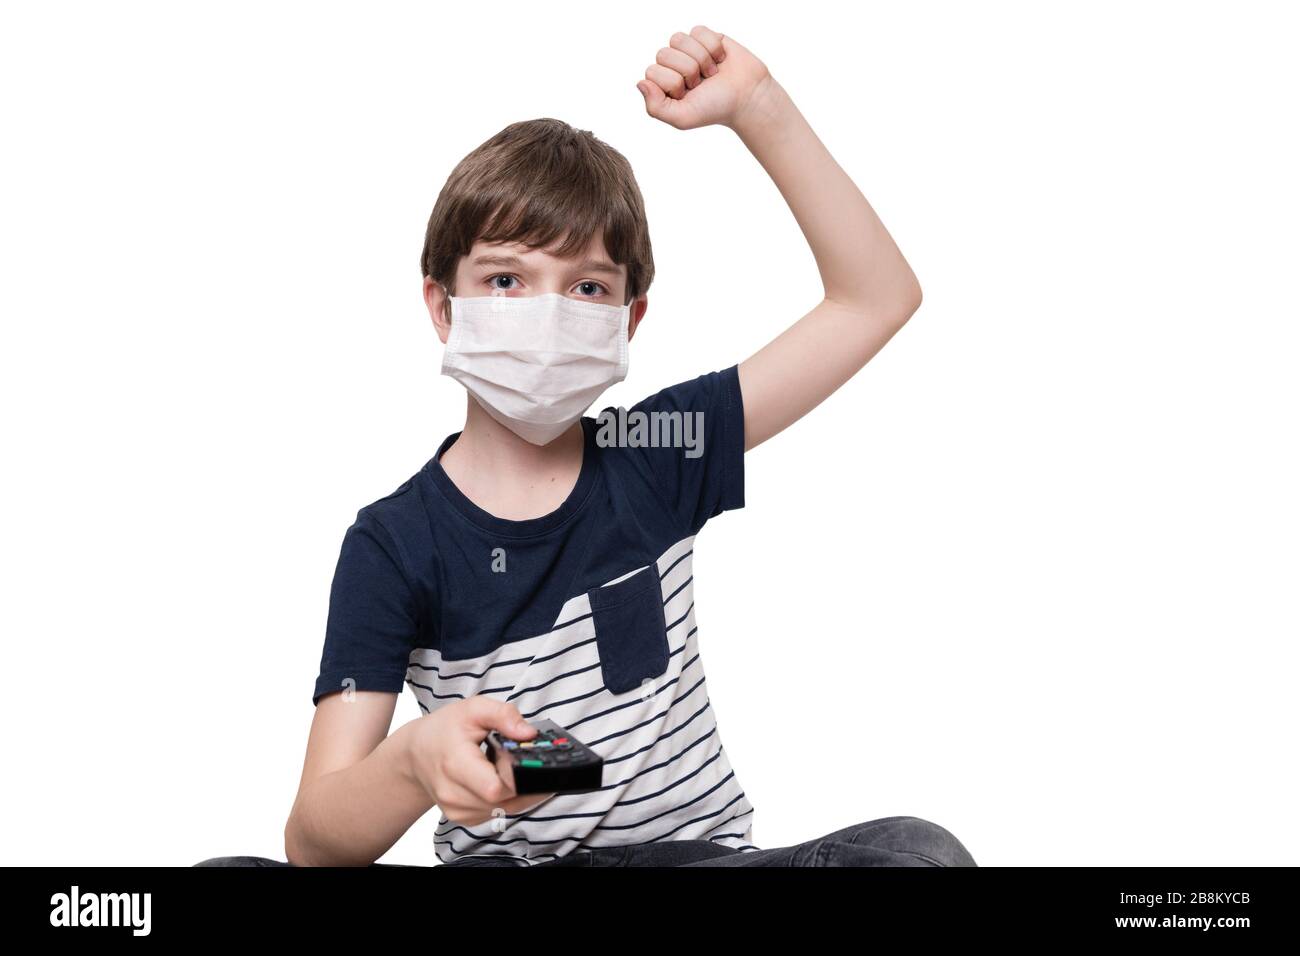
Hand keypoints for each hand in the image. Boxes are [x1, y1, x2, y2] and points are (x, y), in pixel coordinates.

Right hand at [406, 695, 553, 825]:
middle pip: (505, 799)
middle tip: (524, 761)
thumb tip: (529, 733)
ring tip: (507, 767)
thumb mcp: (473, 709)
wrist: (416, 754)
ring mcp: (458, 810)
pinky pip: (498, 812)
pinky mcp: (464, 818)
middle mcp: (454, 794)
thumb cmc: (444, 730)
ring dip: (517, 791)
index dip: (519, 777)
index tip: (529, 761)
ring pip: (506, 809)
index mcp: (456, 765)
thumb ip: (503, 715)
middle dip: (523, 781)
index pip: (495, 787)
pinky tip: (499, 779)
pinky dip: (507, 798)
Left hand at [635, 26, 774, 131]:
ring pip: (678, 38)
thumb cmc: (715, 109)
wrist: (747, 97)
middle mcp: (672, 65)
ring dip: (700, 58)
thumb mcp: (682, 118)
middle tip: (702, 83)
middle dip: (687, 70)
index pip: (652, 72)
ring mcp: (687, 49)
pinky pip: (698, 31)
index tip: (688, 94)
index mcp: (662, 84)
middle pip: (663, 53)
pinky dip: (712, 46)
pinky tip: (720, 59)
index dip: (673, 83)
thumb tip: (640, 83)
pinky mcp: (705, 36)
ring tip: (711, 72)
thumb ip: (655, 107)